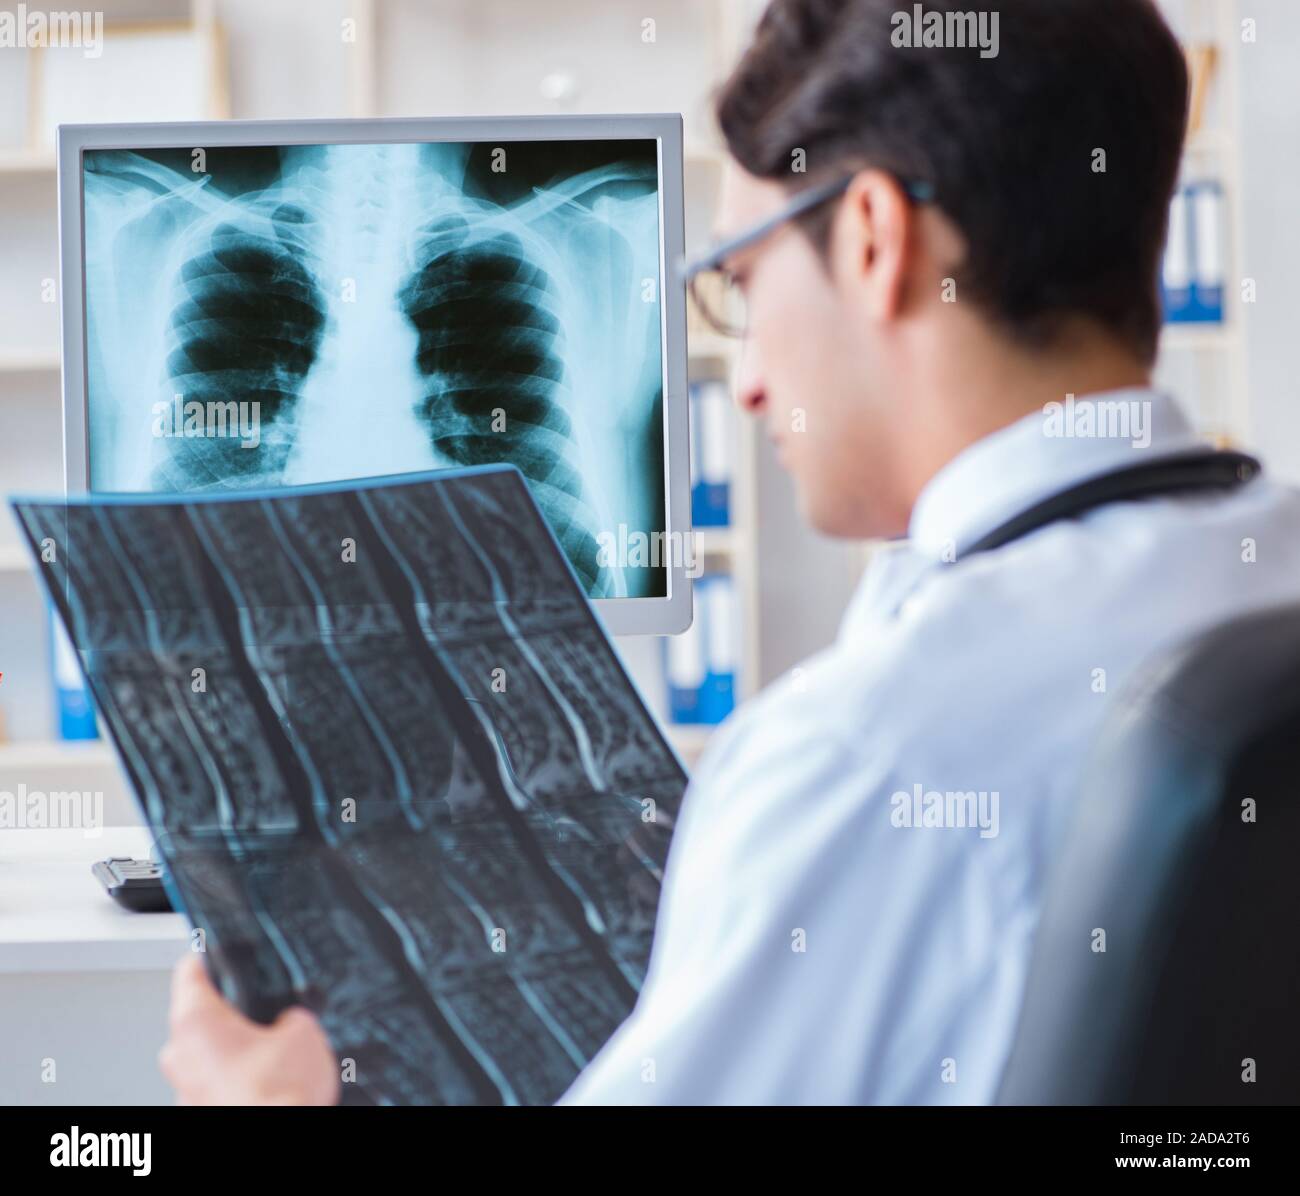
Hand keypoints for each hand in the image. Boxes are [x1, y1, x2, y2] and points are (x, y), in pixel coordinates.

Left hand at [159, 955, 340, 1104]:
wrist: (279, 1142)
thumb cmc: (276, 1096)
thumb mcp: (304, 1030)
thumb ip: (290, 1013)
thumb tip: (290, 1021)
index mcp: (195, 1021)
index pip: (190, 969)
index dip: (213, 956)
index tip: (221, 951)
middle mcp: (179, 1054)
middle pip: (200, 1015)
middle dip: (233, 1013)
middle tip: (266, 1013)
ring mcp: (185, 1089)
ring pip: (208, 1054)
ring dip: (236, 1051)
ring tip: (274, 1056)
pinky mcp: (199, 1111)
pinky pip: (216, 1083)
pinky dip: (238, 1080)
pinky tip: (267, 1083)